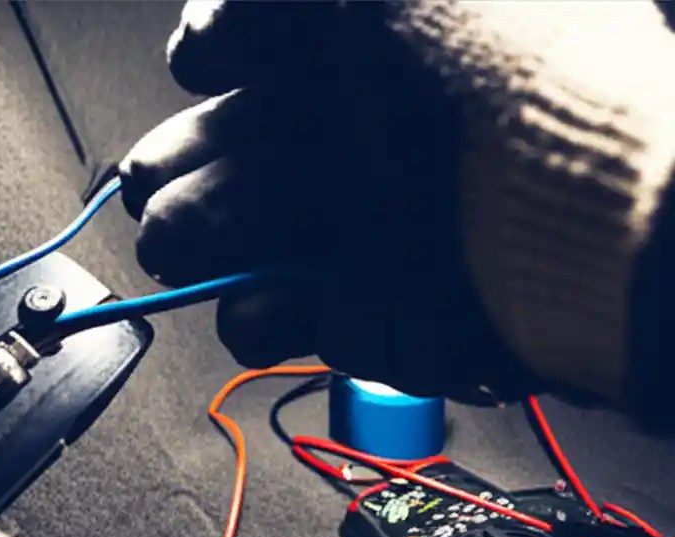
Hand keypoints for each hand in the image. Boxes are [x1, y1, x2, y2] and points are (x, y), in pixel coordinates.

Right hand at [120, 1, 674, 404]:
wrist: (565, 188)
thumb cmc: (489, 64)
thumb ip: (271, 5)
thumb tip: (205, 29)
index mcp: (338, 69)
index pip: (236, 59)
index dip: (205, 56)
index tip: (205, 62)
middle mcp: (333, 150)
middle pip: (209, 160)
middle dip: (168, 172)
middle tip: (156, 186)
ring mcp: (341, 236)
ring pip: (221, 245)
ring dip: (189, 240)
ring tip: (181, 242)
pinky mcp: (357, 315)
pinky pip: (270, 320)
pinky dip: (255, 312)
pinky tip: (270, 295)